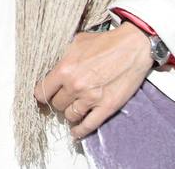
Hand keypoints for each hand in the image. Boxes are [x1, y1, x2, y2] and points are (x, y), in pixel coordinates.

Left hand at [34, 22, 152, 138]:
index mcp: (64, 69)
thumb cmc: (105, 42)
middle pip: (57, 104)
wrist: (132, 47)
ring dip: (70, 113)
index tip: (44, 94)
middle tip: (63, 98)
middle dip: (59, 101)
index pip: (42, 91)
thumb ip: (63, 58)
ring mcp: (91, 99)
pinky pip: (88, 125)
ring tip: (72, 108)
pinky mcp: (106, 107)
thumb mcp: (76, 43)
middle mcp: (75, 86)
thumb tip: (54, 68)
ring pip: (70, 116)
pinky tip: (75, 132)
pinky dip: (80, 131)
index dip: (42, 94)